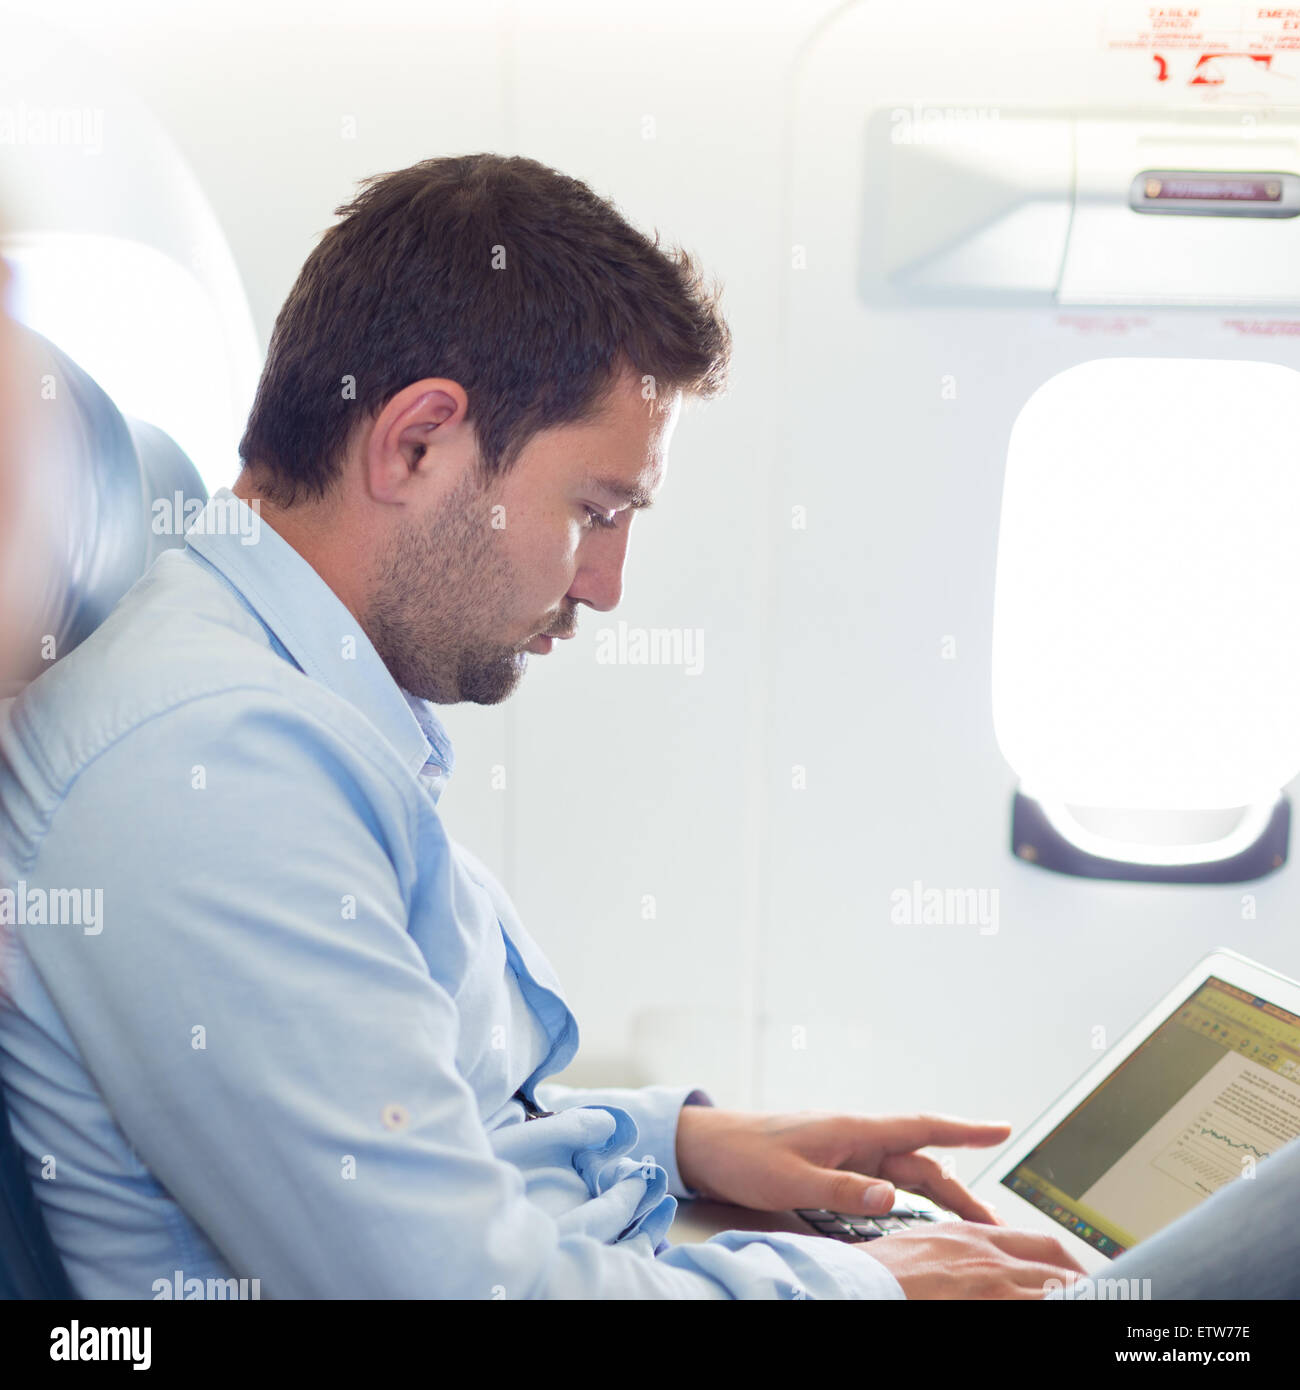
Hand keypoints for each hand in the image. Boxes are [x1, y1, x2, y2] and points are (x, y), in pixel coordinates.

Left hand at [674, 1107, 1010, 1220]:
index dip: (964, 1129)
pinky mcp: (834, 1165)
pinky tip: (921, 1212)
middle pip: (922, 1161)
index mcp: (852, 1130)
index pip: (920, 1127)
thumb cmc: (744, 1155)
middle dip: (962, 1188)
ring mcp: (846, 1151)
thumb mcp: (791, 1178)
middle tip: (996, 1222)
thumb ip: (842, 1189)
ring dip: (940, 1195)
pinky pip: (884, 1180)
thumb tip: (892, 1195)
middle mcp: (856, 1137)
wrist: (707, 1146)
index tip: (1003, 1129)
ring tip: (972, 1223)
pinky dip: (911, 1196)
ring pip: (906, 1173)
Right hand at [857, 1223, 1086, 1298]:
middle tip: (1096, 1295)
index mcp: (971, 1235)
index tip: (1078, 1280)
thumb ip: (957, 1258)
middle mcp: (988, 1254)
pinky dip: (1056, 1307)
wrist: (855, 1288)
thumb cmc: (875, 1278)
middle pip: (1059, 1261)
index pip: (1040, 1242)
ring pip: (1057, 1288)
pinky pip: (1042, 1306)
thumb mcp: (920, 1253)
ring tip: (1091, 1305)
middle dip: (1083, 1280)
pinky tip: (1064, 1312)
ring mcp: (993, 1284)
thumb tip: (972, 1278)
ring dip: (1075, 1297)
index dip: (1066, 1263)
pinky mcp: (990, 1303)